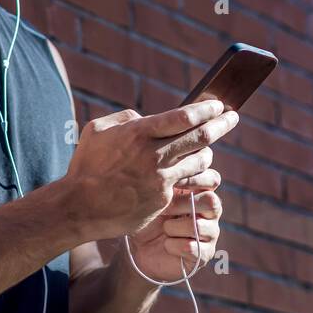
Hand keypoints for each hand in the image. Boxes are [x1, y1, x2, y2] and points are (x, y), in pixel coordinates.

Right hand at [64, 99, 237, 242]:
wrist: (79, 207)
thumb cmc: (85, 166)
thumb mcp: (97, 131)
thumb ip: (125, 119)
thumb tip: (145, 117)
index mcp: (139, 132)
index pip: (185, 116)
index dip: (206, 109)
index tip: (218, 105)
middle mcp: (154, 154)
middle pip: (201, 136)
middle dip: (222, 124)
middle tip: (233, 117)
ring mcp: (161, 178)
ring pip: (199, 161)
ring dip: (207, 151)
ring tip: (208, 147)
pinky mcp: (162, 199)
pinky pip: (186, 183)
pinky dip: (192, 175)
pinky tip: (195, 172)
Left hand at [125, 167, 223, 281]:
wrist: (140, 250)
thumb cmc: (148, 217)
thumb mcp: (154, 198)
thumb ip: (166, 182)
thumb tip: (167, 169)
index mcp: (201, 192)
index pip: (212, 179)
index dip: (194, 179)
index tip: (172, 184)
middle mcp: (211, 211)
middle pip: (210, 201)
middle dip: (181, 205)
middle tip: (163, 209)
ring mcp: (210, 233)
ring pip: (199, 226)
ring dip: (174, 227)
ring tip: (164, 229)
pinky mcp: (206, 254)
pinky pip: (194, 248)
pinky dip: (174, 246)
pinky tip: (166, 245)